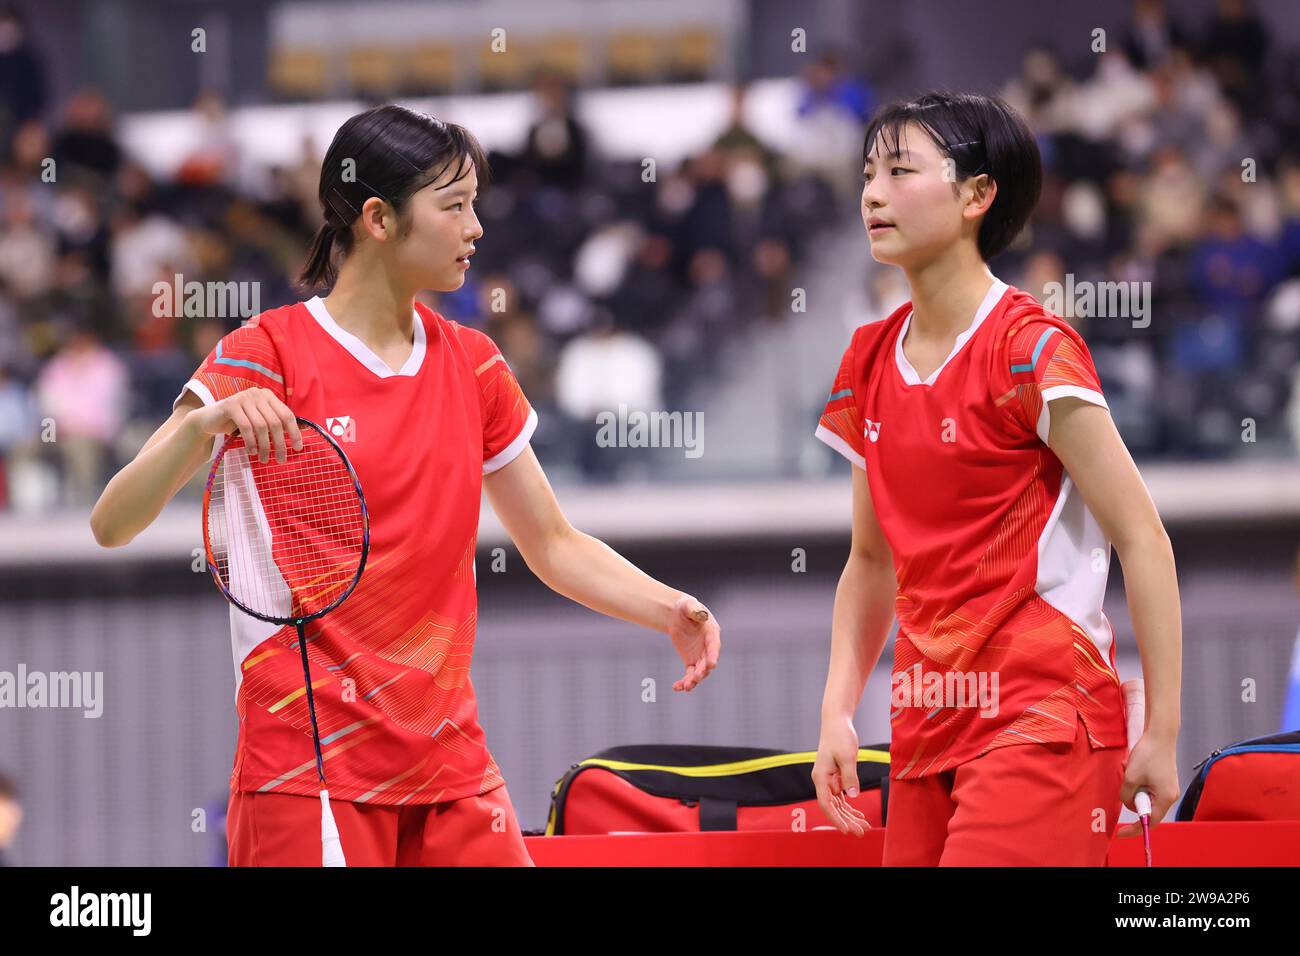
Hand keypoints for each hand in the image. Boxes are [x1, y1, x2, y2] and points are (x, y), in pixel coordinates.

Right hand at [188, 387, 301, 463]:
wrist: (210, 420)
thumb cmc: (239, 422)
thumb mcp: (260, 422)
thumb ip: (276, 424)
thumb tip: (302, 434)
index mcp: (268, 396)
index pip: (287, 415)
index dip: (294, 432)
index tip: (298, 448)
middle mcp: (258, 394)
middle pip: (276, 422)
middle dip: (280, 443)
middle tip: (281, 459)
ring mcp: (244, 397)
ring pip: (261, 426)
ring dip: (264, 446)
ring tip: (264, 459)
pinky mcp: (231, 405)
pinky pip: (246, 427)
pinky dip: (251, 442)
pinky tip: (251, 452)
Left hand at [668, 595, 719, 691]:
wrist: (678, 615)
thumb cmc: (686, 607)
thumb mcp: (688, 606)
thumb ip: (694, 609)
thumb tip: (699, 612)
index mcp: (711, 633)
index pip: (714, 645)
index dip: (713, 654)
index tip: (711, 664)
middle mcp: (708, 647)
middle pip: (708, 662)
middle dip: (703, 670)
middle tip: (696, 677)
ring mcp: (701, 656)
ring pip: (700, 672)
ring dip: (694, 680)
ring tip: (685, 687)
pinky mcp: (691, 661)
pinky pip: (690, 674)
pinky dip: (684, 682)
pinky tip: (676, 687)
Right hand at [812, 714, 870, 835]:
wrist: (837, 721)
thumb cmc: (840, 736)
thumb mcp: (847, 756)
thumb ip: (850, 777)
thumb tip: (853, 796)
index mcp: (820, 777)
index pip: (826, 804)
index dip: (836, 818)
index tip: (847, 830)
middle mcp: (822, 781)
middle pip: (833, 807)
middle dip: (846, 821)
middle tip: (862, 832)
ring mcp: (828, 780)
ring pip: (838, 804)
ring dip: (850, 816)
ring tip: (864, 827)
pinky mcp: (836, 776)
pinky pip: (842, 797)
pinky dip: (850, 806)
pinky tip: (860, 815)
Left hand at [1116, 731, 1179, 837]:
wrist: (1160, 735)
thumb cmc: (1149, 754)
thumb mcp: (1131, 777)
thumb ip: (1126, 795)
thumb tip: (1127, 802)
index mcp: (1165, 799)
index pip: (1150, 822)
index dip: (1134, 829)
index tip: (1120, 833)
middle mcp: (1169, 796)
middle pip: (1146, 808)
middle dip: (1131, 797)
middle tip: (1126, 781)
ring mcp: (1167, 788)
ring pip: (1143, 795)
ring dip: (1132, 785)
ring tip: (1129, 768)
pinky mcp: (1163, 780)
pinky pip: (1146, 787)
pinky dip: (1136, 780)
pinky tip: (1133, 766)